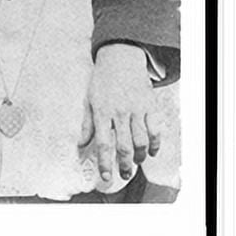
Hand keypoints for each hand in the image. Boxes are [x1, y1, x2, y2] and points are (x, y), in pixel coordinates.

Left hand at [79, 43, 162, 181]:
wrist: (120, 58)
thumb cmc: (102, 80)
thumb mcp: (89, 100)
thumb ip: (86, 124)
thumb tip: (80, 144)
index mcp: (101, 112)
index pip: (102, 143)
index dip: (104, 163)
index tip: (106, 177)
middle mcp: (119, 112)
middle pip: (124, 146)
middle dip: (124, 165)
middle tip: (123, 175)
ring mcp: (136, 109)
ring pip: (141, 140)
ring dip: (139, 156)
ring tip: (135, 162)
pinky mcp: (149, 105)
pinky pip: (155, 129)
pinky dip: (155, 144)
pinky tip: (151, 152)